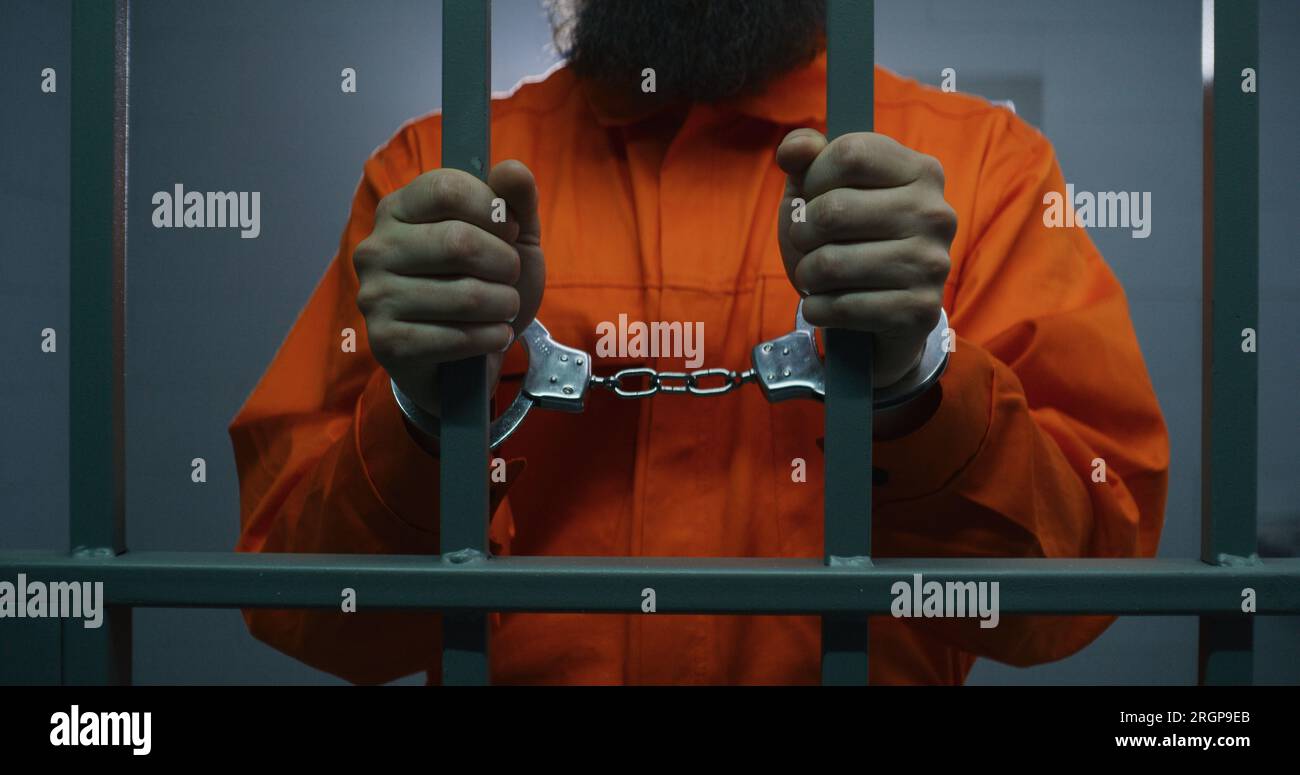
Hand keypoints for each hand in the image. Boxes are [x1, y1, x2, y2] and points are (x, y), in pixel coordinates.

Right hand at [353, 160, 544, 416]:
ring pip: (465, 295)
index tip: (510, 232)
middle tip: (510, 277)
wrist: (465, 359)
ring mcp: (375, 296)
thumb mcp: (512, 241)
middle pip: (459, 242)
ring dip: (503, 305)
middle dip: (505, 264)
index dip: (493, 210)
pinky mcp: (386, 342)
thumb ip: (517, 202)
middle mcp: (377, 248)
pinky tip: (494, 335)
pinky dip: (490, 338)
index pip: (447, 188)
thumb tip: (511, 169)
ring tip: (503, 308)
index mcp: (399, 209)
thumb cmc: (484, 286)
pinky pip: (455, 337)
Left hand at [776, 129, 954, 387]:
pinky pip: (841, 307)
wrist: (879, 313)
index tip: (812, 197)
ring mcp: (932, 264)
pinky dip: (817, 308)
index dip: (813, 177)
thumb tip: (795, 150)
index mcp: (921, 171)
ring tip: (815, 275)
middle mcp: (935, 213)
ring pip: (830, 263)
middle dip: (801, 232)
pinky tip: (825, 304)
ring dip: (806, 273)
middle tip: (807, 243)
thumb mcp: (822, 190)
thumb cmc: (845, 240)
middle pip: (833, 211)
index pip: (850, 154)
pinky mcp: (919, 310)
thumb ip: (806, 158)